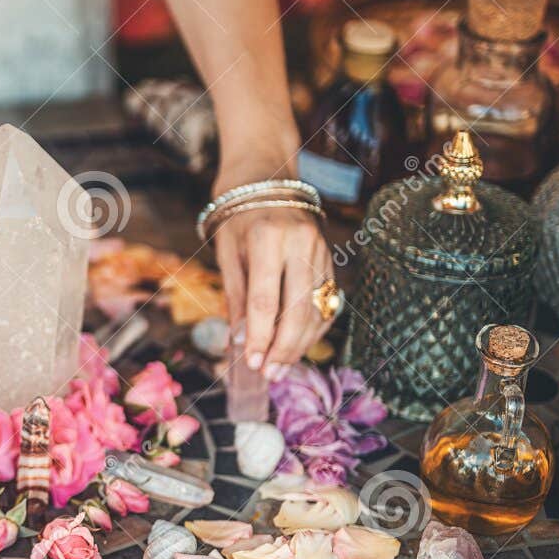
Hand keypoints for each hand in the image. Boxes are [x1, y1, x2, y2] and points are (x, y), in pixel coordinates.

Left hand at [213, 189, 333, 377]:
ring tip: (280, 368)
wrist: (266, 184)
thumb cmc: (238, 222)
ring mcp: (322, 251)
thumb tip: (239, 341)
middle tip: (269, 374)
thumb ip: (236, 298)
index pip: (265, 300)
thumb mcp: (227, 255)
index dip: (259, 336)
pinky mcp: (332, 260)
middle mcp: (301, 243)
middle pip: (297, 309)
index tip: (251, 363)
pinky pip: (327, 303)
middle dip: (283, 348)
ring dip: (300, 344)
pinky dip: (313, 329)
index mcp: (268, 238)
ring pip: (317, 310)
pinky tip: (296, 347)